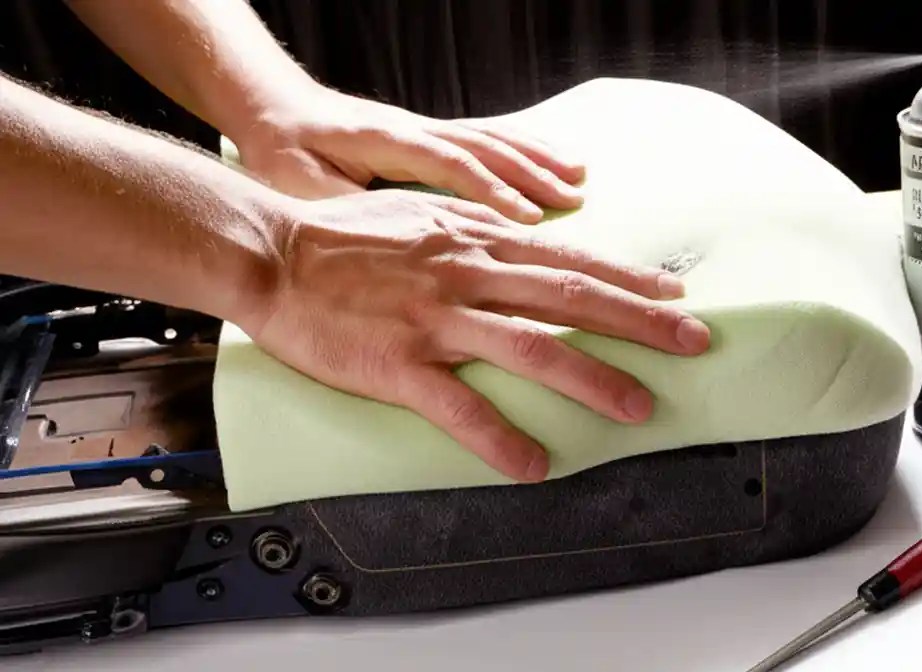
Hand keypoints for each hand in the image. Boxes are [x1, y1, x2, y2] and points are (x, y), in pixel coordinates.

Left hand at [233, 85, 585, 222]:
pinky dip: (524, 150)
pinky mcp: (432, 136)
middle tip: (572, 200)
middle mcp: (414, 129)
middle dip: (531, 173)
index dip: (488, 190)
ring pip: (492, 139)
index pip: (447, 164)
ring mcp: (427, 129)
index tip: (526, 218)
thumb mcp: (305, 188)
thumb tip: (391, 243)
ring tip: (578, 180)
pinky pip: (487, 139)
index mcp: (385, 142)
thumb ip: (349, 212)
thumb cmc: (285, 153)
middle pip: (483, 146)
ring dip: (537, 159)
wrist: (276, 110)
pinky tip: (553, 162)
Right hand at [243, 190, 709, 482]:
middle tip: (695, 343)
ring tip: (637, 407)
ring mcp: (435, 319)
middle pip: (571, 297)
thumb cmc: (344, 235)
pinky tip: (534, 466)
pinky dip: (498, 439)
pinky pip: (458, 407)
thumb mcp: (425, 214)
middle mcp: (466, 274)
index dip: (628, 278)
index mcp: (475, 239)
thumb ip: (479, 231)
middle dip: (641, 322)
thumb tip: (526, 242)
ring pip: (530, 349)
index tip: (675, 294)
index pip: (569, 258)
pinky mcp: (398, 363)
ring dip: (591, 378)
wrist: (270, 251)